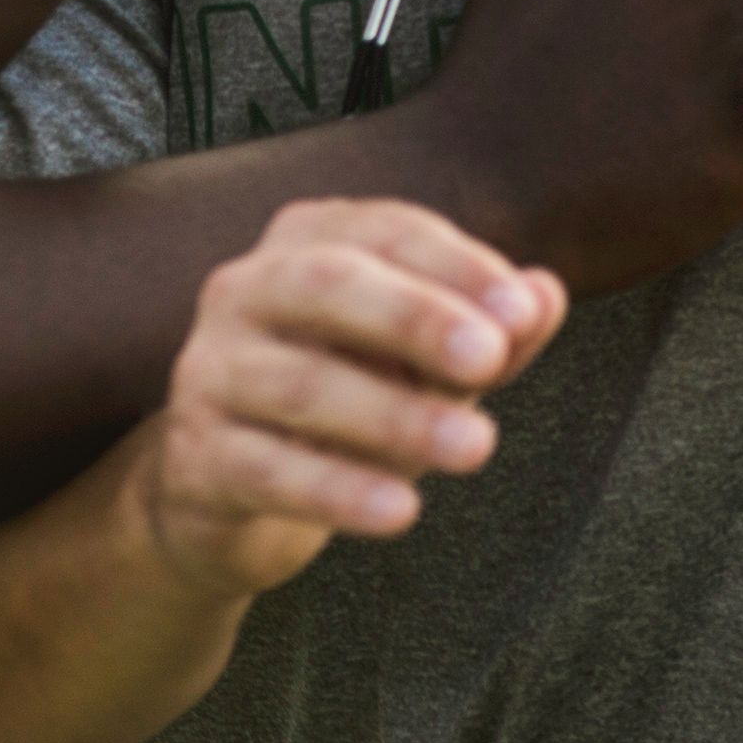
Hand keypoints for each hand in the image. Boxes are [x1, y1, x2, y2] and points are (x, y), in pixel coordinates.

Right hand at [127, 199, 565, 604]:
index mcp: (305, 243)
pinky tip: (401, 510)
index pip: (383, 231)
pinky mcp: (196, 457)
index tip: (522, 309)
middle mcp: (244, 291)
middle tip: (490, 357)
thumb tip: (546, 296)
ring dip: (395, 415)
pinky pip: (268, 470)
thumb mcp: (425, 365)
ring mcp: (211, 372)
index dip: (455, 264)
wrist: (229, 492)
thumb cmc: (346, 401)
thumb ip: (490, 332)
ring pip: (301, 385)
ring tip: (476, 445)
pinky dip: (338, 491)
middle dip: (414, 316)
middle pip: (325, 284)